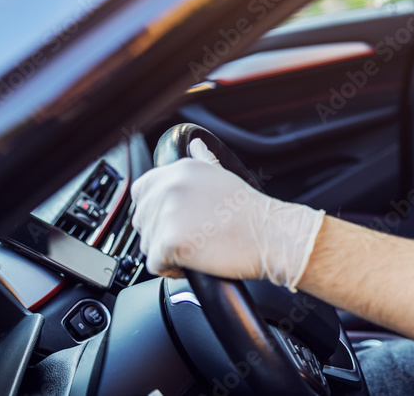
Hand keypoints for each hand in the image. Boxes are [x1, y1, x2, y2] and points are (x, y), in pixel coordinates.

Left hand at [131, 139, 324, 290]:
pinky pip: (154, 265)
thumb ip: (203, 160)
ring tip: (199, 247)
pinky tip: (196, 261)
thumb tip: (195, 144)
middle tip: (195, 236)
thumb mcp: (224, 175)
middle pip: (142, 221)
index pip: (141, 190)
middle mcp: (170, 186)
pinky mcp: (168, 241)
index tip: (176, 220)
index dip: (155, 210)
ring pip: (146, 244)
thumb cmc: (253, 212)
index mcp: (180, 170)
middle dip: (162, 233)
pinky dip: (172, 270)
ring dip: (168, 253)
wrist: (272, 236)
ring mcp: (167, 213)